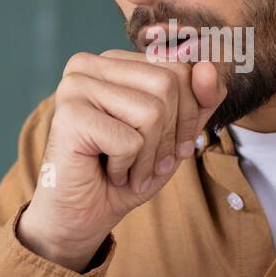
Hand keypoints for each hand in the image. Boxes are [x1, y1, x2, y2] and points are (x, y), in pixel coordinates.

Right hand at [19, 41, 226, 269]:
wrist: (83, 215)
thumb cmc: (128, 172)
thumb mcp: (176, 133)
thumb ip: (198, 99)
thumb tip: (207, 67)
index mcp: (113, 61)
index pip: (178, 68)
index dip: (189, 114)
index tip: (173, 147)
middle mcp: (89, 64)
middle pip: (168, 85)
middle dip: (171, 136)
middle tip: (152, 164)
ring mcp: (75, 86)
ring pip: (152, 112)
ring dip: (150, 157)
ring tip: (131, 171)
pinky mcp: (69, 115)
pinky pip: (129, 141)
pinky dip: (128, 168)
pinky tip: (109, 174)